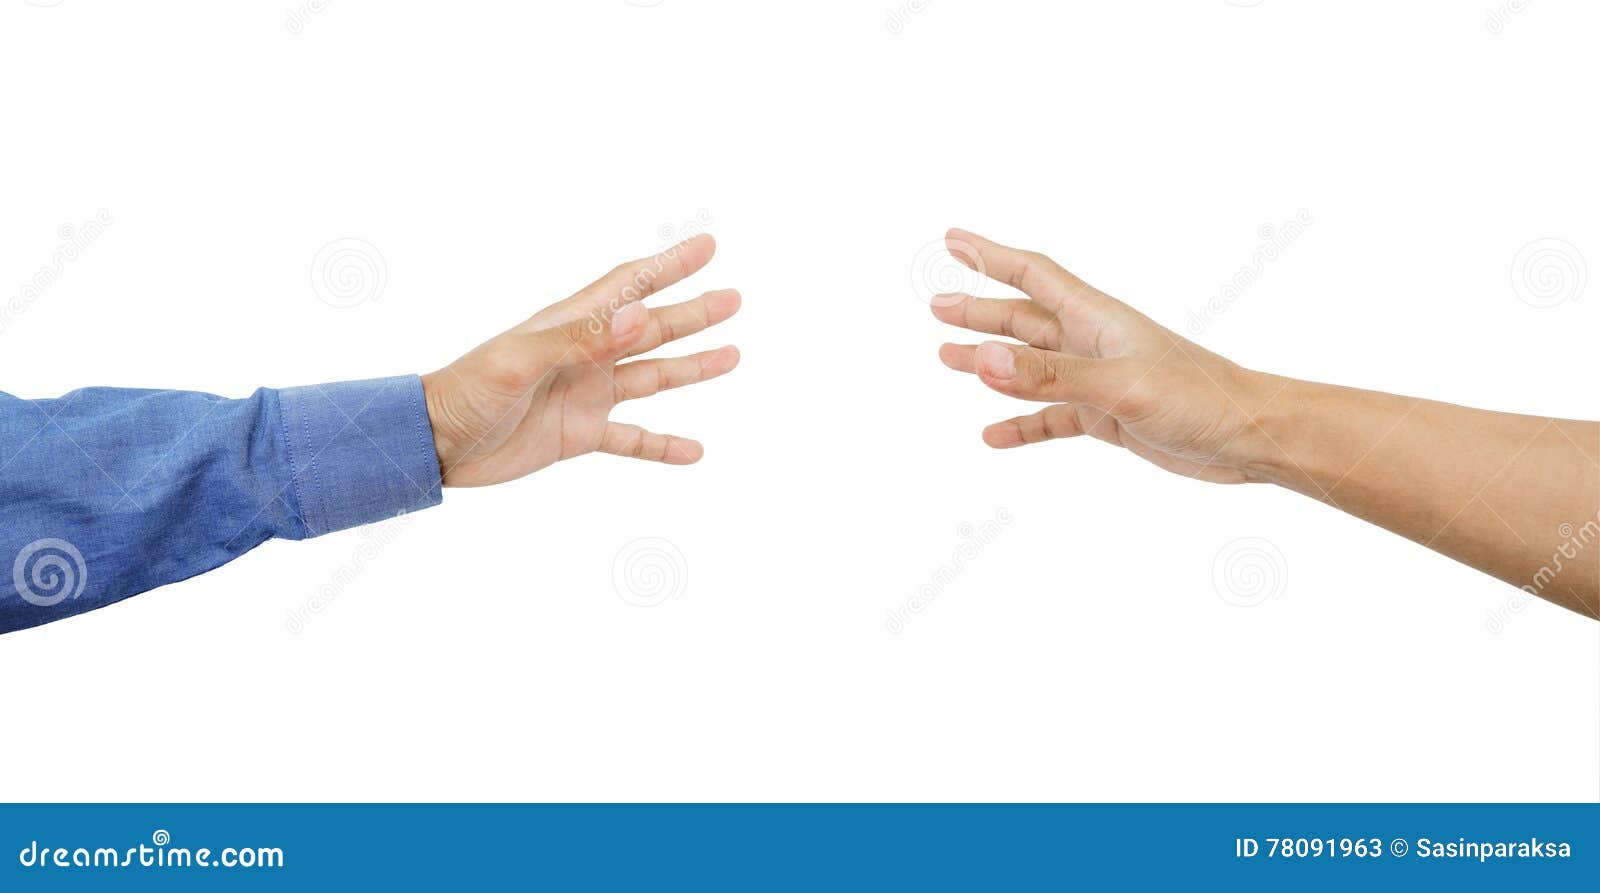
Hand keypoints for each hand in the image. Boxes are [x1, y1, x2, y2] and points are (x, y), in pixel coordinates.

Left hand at [421, 234, 739, 486]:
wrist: (434, 442)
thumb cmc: (467, 391)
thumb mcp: (520, 360)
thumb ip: (581, 339)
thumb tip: (640, 318)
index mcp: (570, 325)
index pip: (630, 286)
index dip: (668, 265)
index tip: (707, 246)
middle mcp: (585, 355)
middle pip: (651, 328)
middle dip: (692, 313)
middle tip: (734, 299)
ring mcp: (585, 394)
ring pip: (652, 378)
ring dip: (690, 369)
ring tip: (731, 357)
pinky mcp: (579, 434)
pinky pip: (633, 438)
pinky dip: (663, 445)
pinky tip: (694, 451)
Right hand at [932, 228, 1284, 483]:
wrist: (1250, 436)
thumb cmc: (1198, 397)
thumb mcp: (1118, 385)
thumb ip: (1048, 374)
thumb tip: (982, 359)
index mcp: (1096, 317)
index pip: (1033, 275)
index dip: (991, 255)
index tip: (953, 239)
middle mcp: (1093, 341)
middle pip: (1023, 319)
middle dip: (980, 310)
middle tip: (936, 307)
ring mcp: (1099, 379)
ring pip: (1030, 366)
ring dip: (990, 362)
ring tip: (948, 358)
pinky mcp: (1108, 415)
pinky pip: (1051, 417)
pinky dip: (1021, 424)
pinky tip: (993, 436)